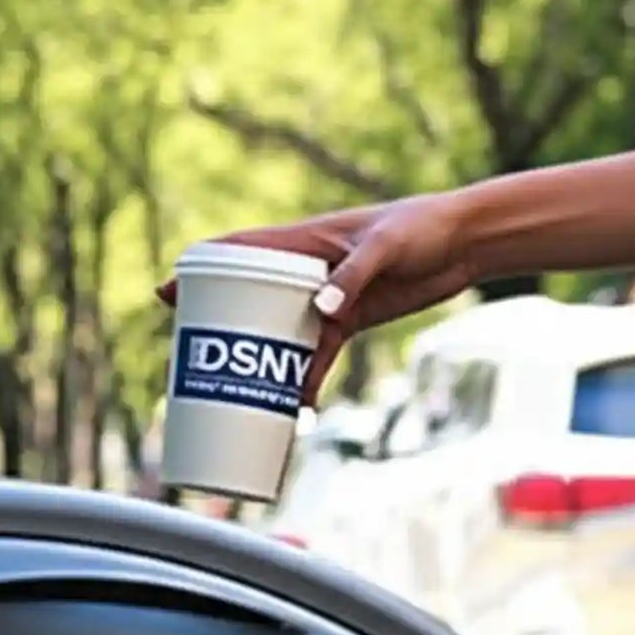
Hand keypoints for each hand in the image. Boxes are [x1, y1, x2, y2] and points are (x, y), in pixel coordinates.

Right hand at [156, 195, 475, 403]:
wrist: (466, 242)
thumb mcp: (386, 247)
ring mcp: (326, 296)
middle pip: (248, 296)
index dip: (200, 269)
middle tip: (190, 355)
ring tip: (235, 393)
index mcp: (303, 240)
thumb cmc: (422, 227)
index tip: (167, 291)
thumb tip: (320, 308)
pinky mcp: (350, 319)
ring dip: (259, 359)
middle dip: (219, 322)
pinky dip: (304, 379)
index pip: (238, 250)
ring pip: (279, 331)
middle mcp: (307, 269)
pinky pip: (317, 354)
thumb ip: (352, 276)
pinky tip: (294, 406)